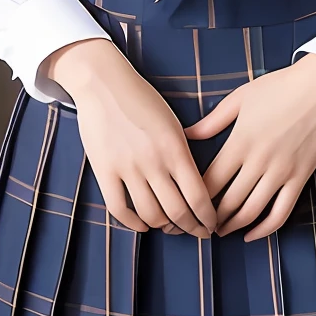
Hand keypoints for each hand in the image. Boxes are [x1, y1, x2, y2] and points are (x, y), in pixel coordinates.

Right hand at [46, 38, 216, 238]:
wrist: (104, 83)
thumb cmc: (142, 99)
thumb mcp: (173, 123)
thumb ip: (183, 154)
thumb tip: (195, 186)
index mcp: (175, 148)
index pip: (198, 196)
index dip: (207, 218)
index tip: (211, 226)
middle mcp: (153, 161)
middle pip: (177, 211)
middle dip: (191, 228)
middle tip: (196, 232)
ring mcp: (127, 168)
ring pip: (150, 215)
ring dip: (163, 227)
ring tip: (169, 226)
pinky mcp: (104, 171)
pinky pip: (119, 209)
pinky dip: (133, 223)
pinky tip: (142, 224)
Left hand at [183, 54, 315, 241]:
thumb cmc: (279, 87)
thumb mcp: (240, 98)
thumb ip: (212, 121)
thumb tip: (186, 134)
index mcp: (240, 142)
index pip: (210, 180)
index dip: (195, 197)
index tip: (187, 205)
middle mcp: (258, 161)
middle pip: (227, 202)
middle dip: (210, 218)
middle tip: (200, 224)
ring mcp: (281, 172)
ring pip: (251, 212)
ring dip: (233, 226)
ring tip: (221, 231)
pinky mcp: (300, 178)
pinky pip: (281, 213)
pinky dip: (264, 230)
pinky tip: (251, 235)